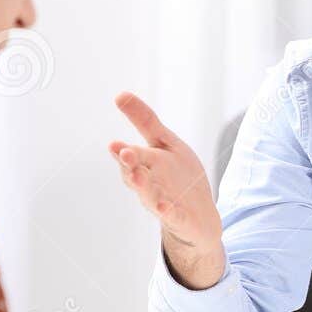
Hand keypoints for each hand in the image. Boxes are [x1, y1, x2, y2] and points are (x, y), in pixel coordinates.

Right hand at [110, 91, 226, 289]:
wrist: (198, 216)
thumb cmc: (178, 176)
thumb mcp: (165, 144)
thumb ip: (145, 121)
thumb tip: (121, 94)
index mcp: (145, 164)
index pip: (132, 155)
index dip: (123, 150)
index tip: (114, 143)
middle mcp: (148, 184)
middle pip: (136, 174)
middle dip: (130, 163)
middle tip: (123, 152)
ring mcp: (162, 202)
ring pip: (149, 195)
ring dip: (142, 185)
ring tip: (136, 176)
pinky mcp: (178, 218)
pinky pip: (171, 215)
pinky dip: (167, 211)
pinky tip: (164, 206)